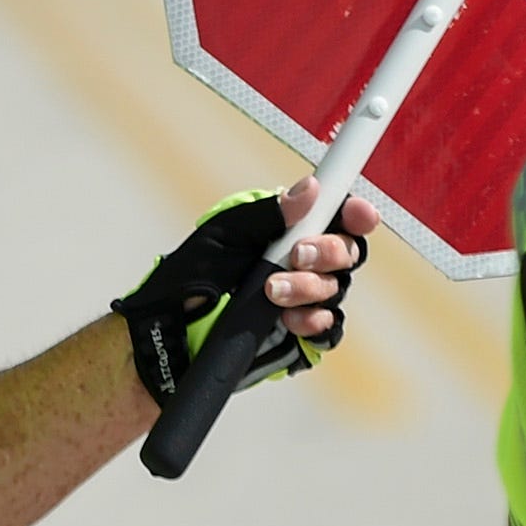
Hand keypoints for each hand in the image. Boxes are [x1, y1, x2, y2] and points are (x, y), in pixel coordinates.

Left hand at [110, 181, 373, 407]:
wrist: (168, 336)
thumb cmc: (187, 280)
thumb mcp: (222, 237)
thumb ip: (267, 215)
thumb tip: (310, 189)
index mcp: (285, 231)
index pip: (335, 217)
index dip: (354, 214)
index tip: (357, 215)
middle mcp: (300, 263)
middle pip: (346, 253)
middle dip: (328, 252)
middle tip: (296, 255)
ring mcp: (302, 300)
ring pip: (336, 291)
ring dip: (309, 288)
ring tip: (271, 291)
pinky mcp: (298, 335)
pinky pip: (328, 330)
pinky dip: (315, 323)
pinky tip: (289, 320)